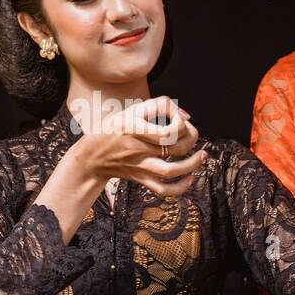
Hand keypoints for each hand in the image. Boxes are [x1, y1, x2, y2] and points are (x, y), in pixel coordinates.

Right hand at [77, 95, 206, 197]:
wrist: (92, 156)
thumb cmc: (113, 129)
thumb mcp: (130, 110)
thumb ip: (159, 105)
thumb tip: (186, 116)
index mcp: (134, 128)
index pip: (167, 130)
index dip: (181, 123)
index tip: (180, 119)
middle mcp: (137, 148)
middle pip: (175, 148)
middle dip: (192, 139)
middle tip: (192, 132)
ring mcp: (139, 166)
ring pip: (171, 171)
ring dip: (192, 164)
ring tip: (202, 156)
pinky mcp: (141, 179)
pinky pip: (163, 189)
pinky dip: (180, 187)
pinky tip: (190, 178)